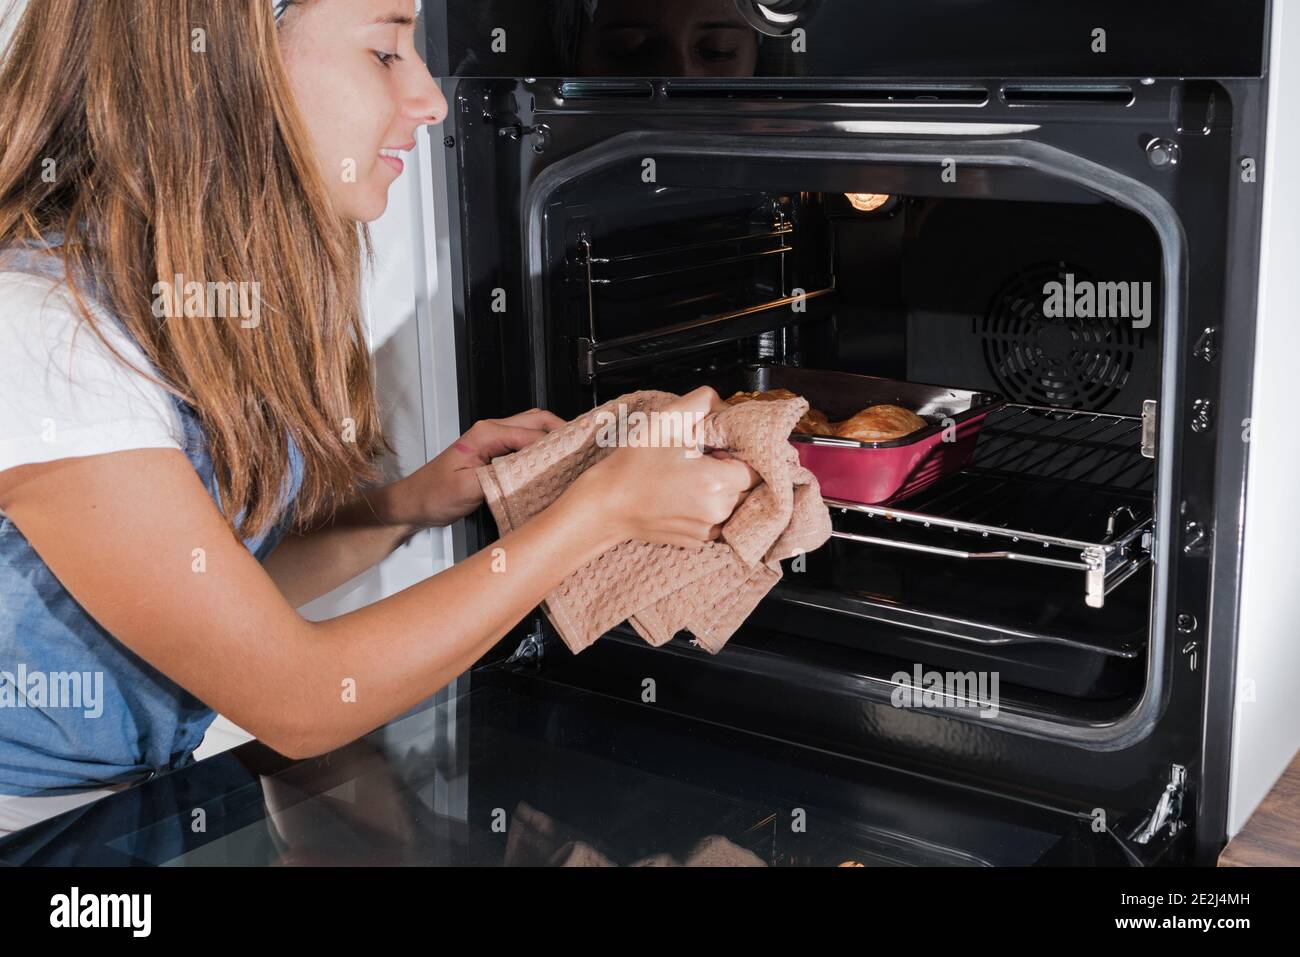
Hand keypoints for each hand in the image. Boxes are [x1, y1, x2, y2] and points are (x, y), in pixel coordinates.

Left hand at [389, 409, 564, 528]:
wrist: (415, 501)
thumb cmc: (434, 494)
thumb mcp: (467, 488)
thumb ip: (500, 475)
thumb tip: (531, 470)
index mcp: (486, 433)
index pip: (532, 434)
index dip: (556, 445)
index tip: (577, 457)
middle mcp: (492, 431)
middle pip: (538, 420)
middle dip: (563, 431)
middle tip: (584, 449)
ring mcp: (494, 440)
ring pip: (534, 429)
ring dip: (554, 438)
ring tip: (574, 456)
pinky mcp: (496, 452)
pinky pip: (526, 443)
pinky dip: (543, 449)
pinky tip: (553, 465)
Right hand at [569, 386, 759, 548]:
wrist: (605, 506)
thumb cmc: (632, 467)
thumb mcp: (665, 422)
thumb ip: (702, 403)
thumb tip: (725, 404)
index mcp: (715, 482)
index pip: (755, 466)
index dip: (737, 454)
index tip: (716, 450)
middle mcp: (718, 511)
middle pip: (749, 487)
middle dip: (732, 472)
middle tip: (701, 461)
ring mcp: (709, 531)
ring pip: (736, 505)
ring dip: (724, 491)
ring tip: (692, 479)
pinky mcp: (699, 542)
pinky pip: (720, 522)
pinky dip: (711, 509)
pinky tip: (686, 497)